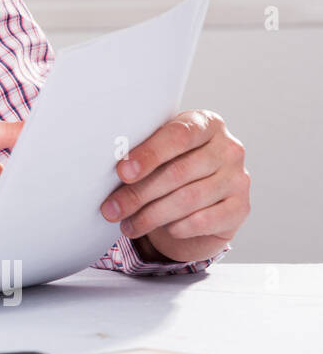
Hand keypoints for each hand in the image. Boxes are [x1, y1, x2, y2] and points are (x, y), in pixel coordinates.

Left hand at [99, 109, 248, 263]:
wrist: (200, 200)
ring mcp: (238, 178)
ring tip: (127, 224)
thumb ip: (143, 154)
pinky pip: (203, 220)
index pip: (178, 135)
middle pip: (178, 172)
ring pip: (188, 199)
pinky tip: (162, 229)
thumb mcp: (159, 153)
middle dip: (138, 194)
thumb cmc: (171, 167)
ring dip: (151, 216)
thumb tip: (115, 171)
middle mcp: (228, 148)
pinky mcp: (241, 208)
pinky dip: (177, 227)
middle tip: (112, 208)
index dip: (148, 154)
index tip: (122, 172)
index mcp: (206, 124)